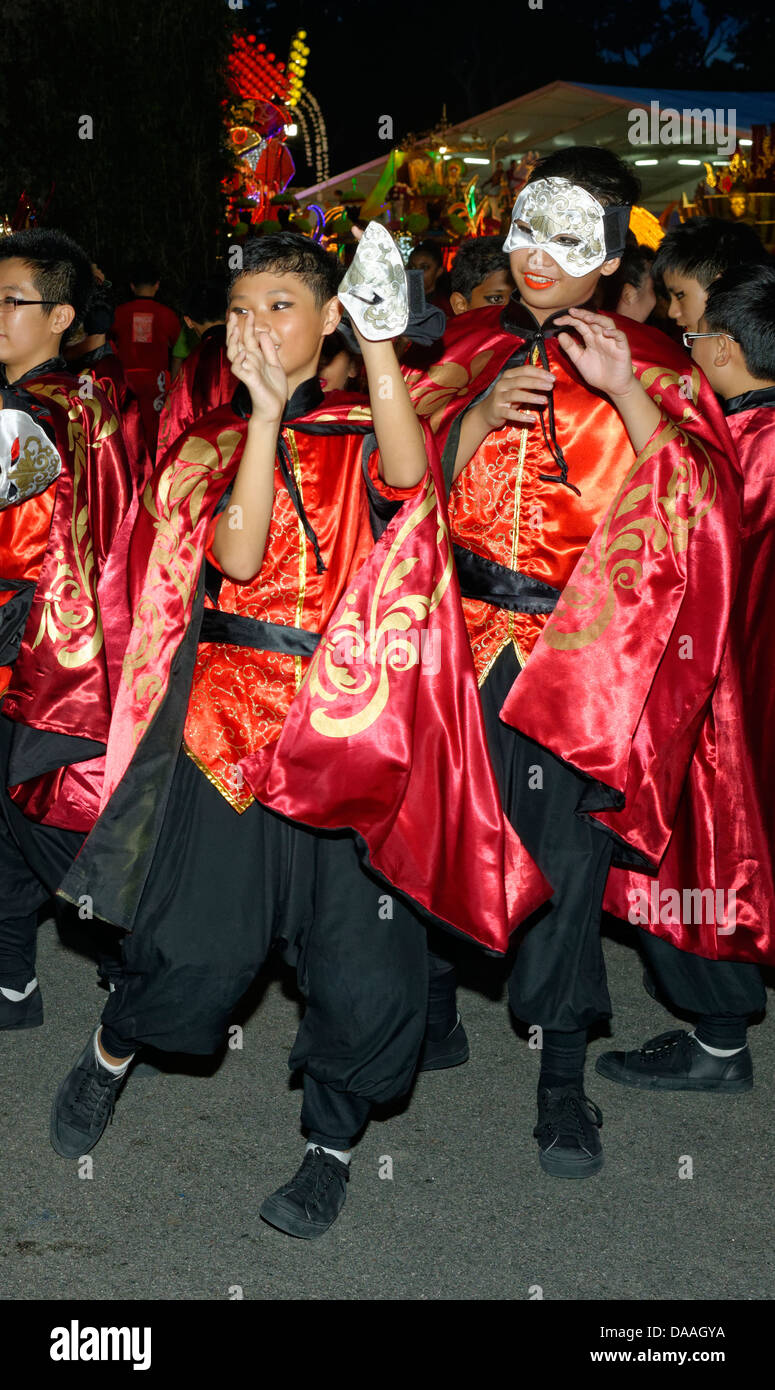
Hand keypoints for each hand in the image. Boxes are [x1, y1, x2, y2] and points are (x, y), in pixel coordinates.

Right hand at [226, 309, 286, 423]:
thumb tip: (263, 333)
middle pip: (236, 342)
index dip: (248, 325)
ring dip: (233, 342)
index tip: (250, 312)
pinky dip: (239, 360)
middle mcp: (248, 362)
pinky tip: (243, 352)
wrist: (274, 407)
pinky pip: (238, 369)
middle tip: (233, 314)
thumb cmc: (274, 389)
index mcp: (255, 357)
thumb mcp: (275, 364)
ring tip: (235, 330)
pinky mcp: (248, 380)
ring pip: (233, 353)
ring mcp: (247, 371)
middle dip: (234, 328)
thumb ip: (268, 350)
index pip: (247, 338)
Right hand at [478, 364, 555, 429]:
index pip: (525, 370)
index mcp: (508, 376)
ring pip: (516, 394)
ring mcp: (499, 397)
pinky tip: (532, 419)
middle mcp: (502, 384)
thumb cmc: (506, 400)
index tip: (552, 378)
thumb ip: (529, 384)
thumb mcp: (517, 389)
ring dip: (531, 397)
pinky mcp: (497, 411)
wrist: (486, 413)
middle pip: (521, 380)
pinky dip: (522, 416)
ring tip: (544, 400)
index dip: (540, 373)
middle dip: (537, 383)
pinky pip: (510, 413)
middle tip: (550, 386)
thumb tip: (548, 381)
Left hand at [555, 307, 633, 397]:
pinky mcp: (622, 348)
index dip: (569, 321)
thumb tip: (560, 335)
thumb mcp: (579, 360)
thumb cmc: (597, 373)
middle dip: (582, 315)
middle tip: (571, 312)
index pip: (580, 325)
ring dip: (597, 319)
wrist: (612, 387)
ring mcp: (612, 341)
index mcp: (591, 339)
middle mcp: (601, 337)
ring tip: (587, 317)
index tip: (557, 322)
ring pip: (607, 324)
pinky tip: (605, 332)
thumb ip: (570, 348)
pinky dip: (614, 333)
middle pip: (593, 320)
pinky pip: (620, 336)